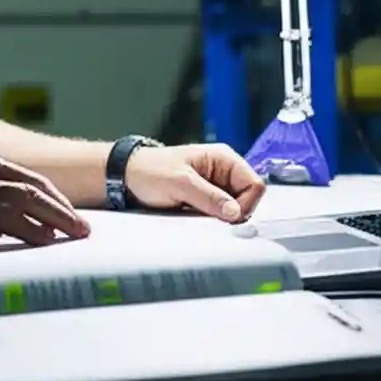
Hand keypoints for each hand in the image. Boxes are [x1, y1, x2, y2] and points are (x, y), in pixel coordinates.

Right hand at [0, 151, 90, 260]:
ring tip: (74, 236)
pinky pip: (7, 217)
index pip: (27, 179)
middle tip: (84, 229)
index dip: (53, 198)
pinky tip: (44, 241)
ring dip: (56, 219)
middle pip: (34, 186)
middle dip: (63, 209)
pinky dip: (30, 229)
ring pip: (26, 199)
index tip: (70, 217)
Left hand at [123, 144, 265, 223]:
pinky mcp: (205, 202)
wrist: (125, 177)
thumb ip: (209, 197)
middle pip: (248, 199)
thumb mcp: (180, 183)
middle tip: (213, 218)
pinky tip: (197, 219)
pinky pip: (219, 216)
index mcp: (223, 159)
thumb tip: (235, 212)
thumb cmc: (150, 171)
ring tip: (199, 216)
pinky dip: (213, 221)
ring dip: (222, 218)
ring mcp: (215, 188)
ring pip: (234, 210)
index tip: (229, 216)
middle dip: (235, 213)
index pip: (254, 184)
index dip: (246, 203)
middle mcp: (223, 173)